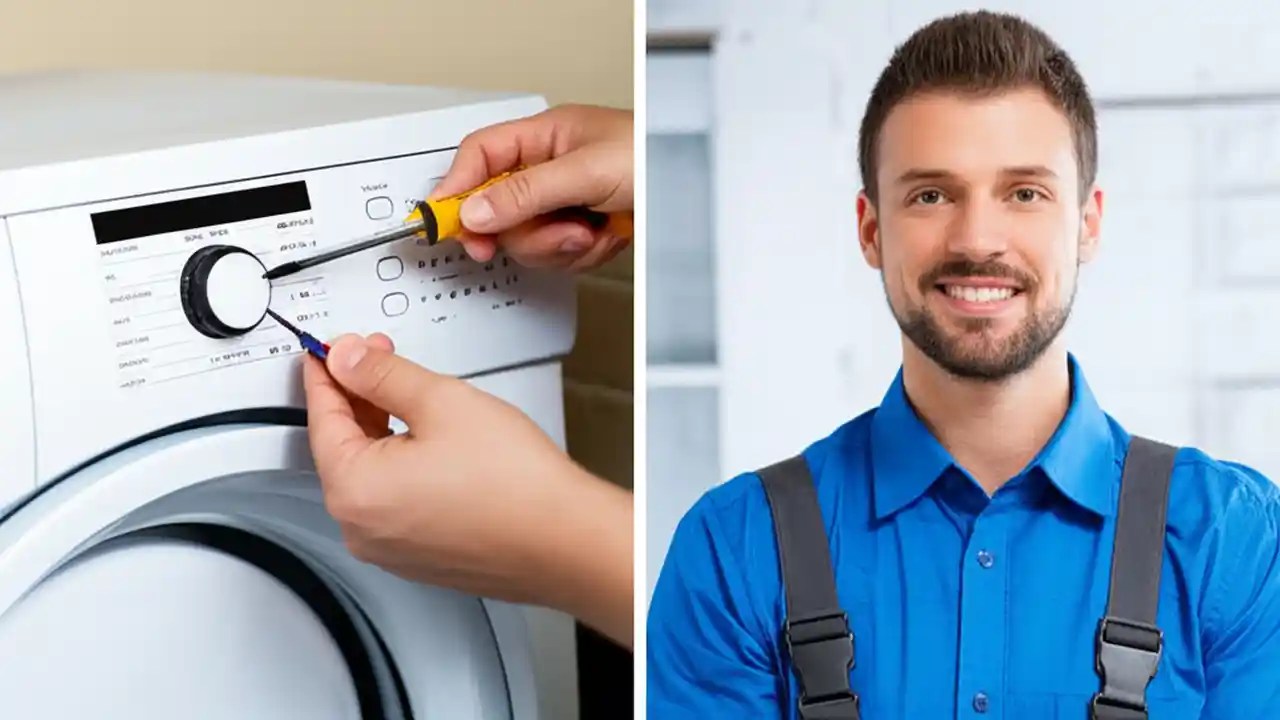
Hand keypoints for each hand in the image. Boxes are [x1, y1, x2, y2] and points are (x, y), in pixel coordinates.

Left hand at [301, 333, 633, 647]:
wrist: (565, 540)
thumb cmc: (516, 485)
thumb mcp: (441, 401)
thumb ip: (384, 374)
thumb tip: (348, 359)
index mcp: (354, 491)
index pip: (321, 417)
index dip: (327, 372)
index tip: (329, 350)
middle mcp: (362, 529)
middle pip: (343, 447)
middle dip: (359, 397)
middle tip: (379, 358)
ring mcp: (390, 549)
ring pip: (371, 474)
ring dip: (383, 429)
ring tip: (416, 396)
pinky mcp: (420, 557)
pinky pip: (395, 500)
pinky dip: (404, 464)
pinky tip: (432, 440)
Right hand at [430, 103, 633, 271]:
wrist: (694, 194)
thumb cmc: (653, 159)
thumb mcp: (585, 171)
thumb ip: (526, 192)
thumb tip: (478, 211)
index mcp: (545, 137)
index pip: (480, 157)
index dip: (457, 188)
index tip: (444, 221)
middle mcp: (549, 170)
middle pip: (499, 210)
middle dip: (527, 230)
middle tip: (549, 231)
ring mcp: (564, 204)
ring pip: (528, 240)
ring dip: (559, 245)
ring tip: (589, 230)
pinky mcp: (582, 232)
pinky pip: (558, 256)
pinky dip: (582, 256)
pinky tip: (604, 239)